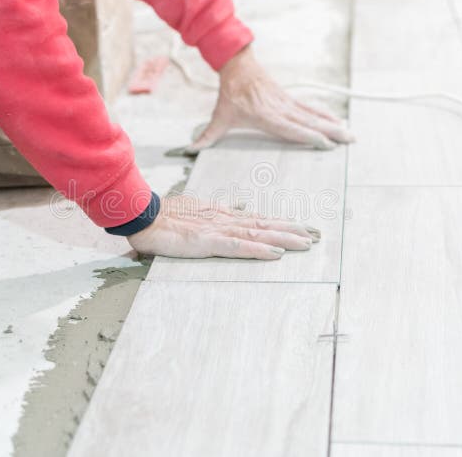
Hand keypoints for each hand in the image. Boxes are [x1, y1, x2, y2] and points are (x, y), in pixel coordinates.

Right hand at [127, 194, 319, 258]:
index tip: (303, 228)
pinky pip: (238, 247)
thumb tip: (240, 207)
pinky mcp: (208, 242)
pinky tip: (276, 254)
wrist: (144, 216)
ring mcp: (218, 231)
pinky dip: (259, 250)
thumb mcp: (196, 211)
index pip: (258, 220)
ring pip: (258, 235)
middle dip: (292, 231)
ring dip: (283, 239)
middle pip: (265, 225)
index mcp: (223, 216)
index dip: (282, 224)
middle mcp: (226, 221)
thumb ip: (219, 212)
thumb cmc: (166, 215)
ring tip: (306, 243)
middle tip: (317, 236)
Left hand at [186, 46, 354, 153]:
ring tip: (350, 134)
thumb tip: (191, 149)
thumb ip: (207, 136)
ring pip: (314, 115)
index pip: (290, 128)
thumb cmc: (229, 94)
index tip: (325, 143)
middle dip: (331, 132)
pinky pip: (310, 108)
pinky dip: (325, 115)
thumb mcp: (219, 116)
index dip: (308, 136)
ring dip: (333, 124)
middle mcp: (280, 109)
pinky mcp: (289, 98)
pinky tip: (337, 121)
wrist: (237, 65)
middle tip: (349, 140)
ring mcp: (287, 102)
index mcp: (266, 115)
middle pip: (310, 122)